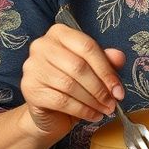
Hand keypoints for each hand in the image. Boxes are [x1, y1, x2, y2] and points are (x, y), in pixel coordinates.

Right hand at [19, 24, 125, 141]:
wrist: (49, 112)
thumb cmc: (72, 85)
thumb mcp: (93, 70)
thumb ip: (106, 61)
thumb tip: (119, 57)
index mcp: (59, 33)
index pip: (88, 46)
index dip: (107, 70)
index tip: (119, 90)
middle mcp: (41, 46)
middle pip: (79, 66)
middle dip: (100, 88)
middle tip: (113, 102)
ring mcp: (32, 67)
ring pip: (70, 85)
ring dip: (93, 101)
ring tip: (105, 110)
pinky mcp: (29, 89)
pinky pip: (61, 101)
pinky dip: (82, 110)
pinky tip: (93, 115)